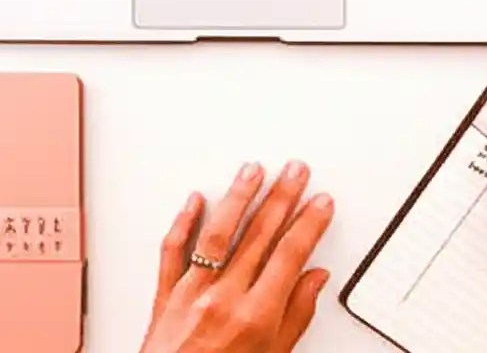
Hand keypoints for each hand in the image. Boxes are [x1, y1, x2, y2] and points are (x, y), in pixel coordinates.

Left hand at [140, 161, 334, 352]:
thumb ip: (296, 317)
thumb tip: (314, 279)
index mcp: (255, 317)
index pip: (289, 255)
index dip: (309, 224)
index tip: (321, 203)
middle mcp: (222, 299)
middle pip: (258, 236)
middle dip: (281, 198)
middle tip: (296, 171)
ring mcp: (191, 294)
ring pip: (216, 234)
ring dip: (238, 197)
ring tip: (253, 170)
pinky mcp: (165, 297)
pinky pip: (172, 252)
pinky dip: (183, 222)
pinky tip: (196, 199)